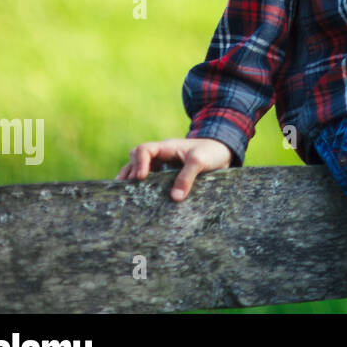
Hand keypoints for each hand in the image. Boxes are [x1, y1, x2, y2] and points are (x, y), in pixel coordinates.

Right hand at [116, 138, 232, 201]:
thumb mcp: (200, 161)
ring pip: (140, 168)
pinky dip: (144, 186)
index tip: (141, 178)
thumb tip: (174, 198)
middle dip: (128, 172)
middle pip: (136, 158)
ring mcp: (163, 164)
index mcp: (167, 147)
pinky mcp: (168, 174)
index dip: (139, 163)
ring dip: (132, 180)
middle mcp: (161, 155)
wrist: (223, 152)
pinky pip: (151, 178)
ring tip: (123, 196)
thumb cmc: (211, 152)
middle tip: (125, 190)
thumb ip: (187, 177)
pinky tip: (140, 199)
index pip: (144, 150)